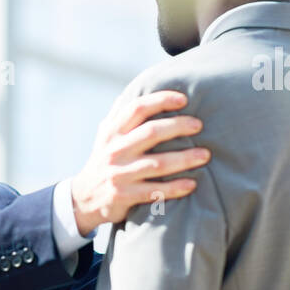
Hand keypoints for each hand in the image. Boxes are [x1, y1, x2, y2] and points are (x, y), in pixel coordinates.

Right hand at [70, 90, 210, 234]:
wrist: (84, 198)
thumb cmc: (103, 162)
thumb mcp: (104, 136)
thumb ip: (118, 115)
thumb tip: (131, 91)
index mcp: (112, 133)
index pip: (137, 108)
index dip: (161, 100)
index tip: (183, 99)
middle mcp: (115, 151)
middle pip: (151, 132)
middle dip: (178, 126)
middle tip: (198, 125)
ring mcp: (119, 174)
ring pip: (157, 164)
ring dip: (184, 159)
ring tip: (205, 155)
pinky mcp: (124, 196)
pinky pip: (155, 191)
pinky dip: (175, 188)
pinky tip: (192, 184)